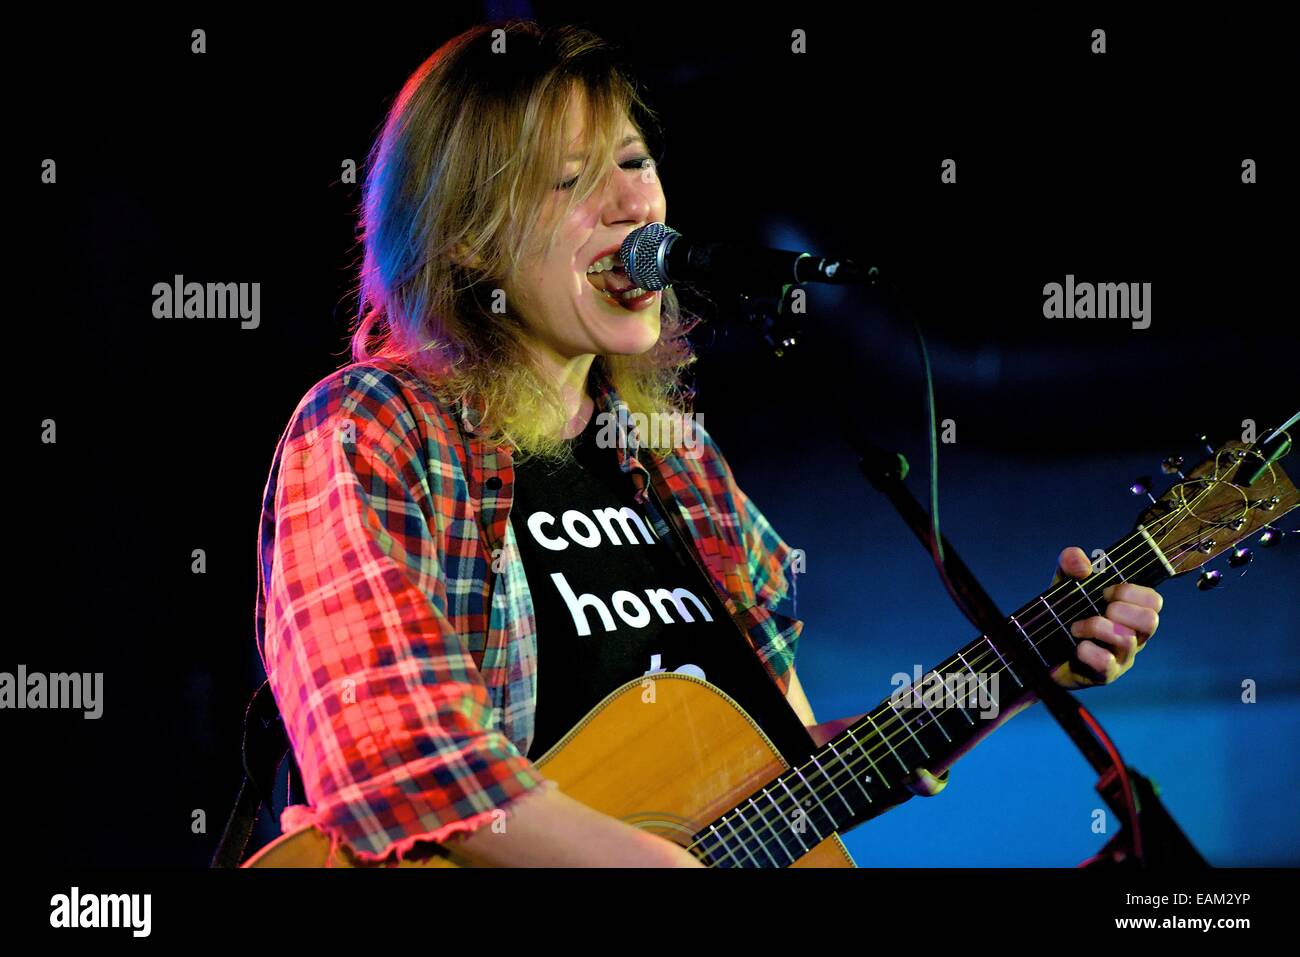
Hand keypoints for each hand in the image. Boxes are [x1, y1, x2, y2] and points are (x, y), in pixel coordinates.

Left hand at [1048, 546, 1160, 689]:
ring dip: (1096, 627)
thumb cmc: (1062, 614)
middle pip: (1150, 620)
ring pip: (1126, 639)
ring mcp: (1122, 658)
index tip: (1105, 592)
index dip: (1130, 591)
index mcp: (1131, 613)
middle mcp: (1133, 636)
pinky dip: (1088, 650)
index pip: (1154, 601)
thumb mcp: (1064, 582)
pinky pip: (1106, 662)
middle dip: (1119, 609)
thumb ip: (1071, 563)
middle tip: (1097, 609)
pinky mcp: (1105, 675)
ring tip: (1076, 628)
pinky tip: (1076, 647)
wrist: (1039, 650)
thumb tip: (1084, 565)